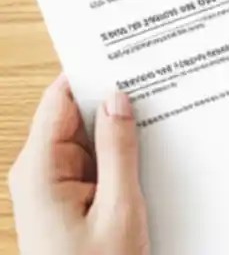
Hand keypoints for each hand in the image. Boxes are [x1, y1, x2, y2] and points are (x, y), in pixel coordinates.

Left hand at [8, 75, 149, 254]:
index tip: (125, 51)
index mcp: (39, 169)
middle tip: (158, 83)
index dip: (92, 72)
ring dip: (120, 133)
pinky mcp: (65, 201)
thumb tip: (118, 99)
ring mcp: (50, 187)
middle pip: (76, 115)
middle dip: (114, 102)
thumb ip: (119, 149)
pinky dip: (118, 157)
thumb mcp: (119, 209)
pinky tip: (147, 155)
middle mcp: (38, 173)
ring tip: (159, 122)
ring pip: (88, 140)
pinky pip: (92, 164)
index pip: (61, 99)